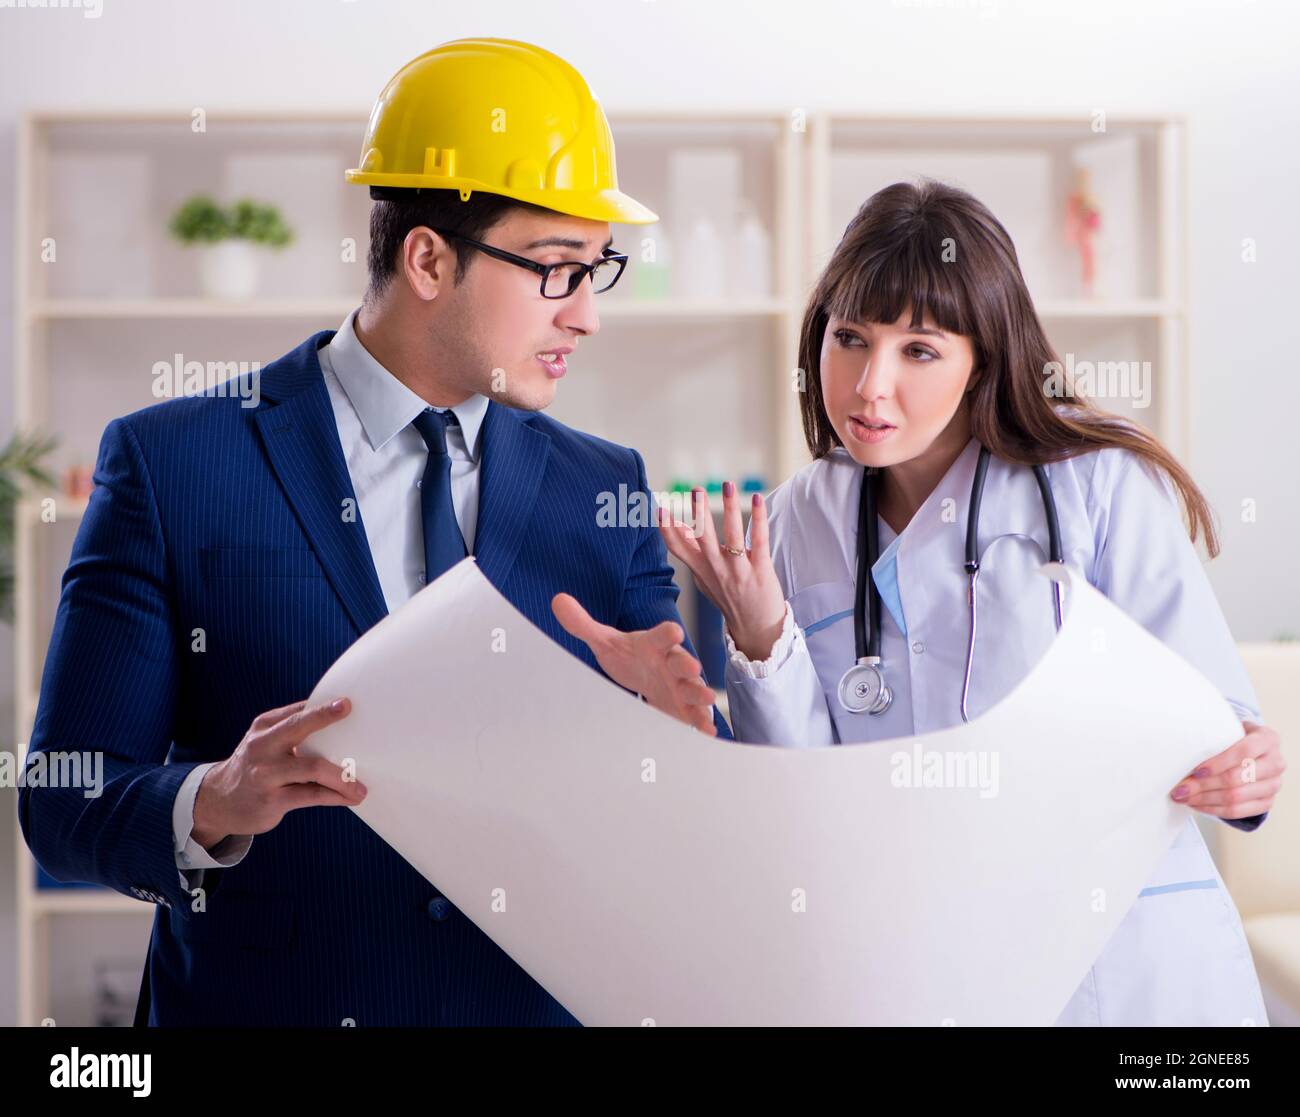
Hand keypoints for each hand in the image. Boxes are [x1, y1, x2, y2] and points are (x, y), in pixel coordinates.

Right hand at [191, 698, 367, 850]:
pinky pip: (311, 796)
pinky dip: (335, 796)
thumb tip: (337, 715)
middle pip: (298, 727)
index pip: (297, 711)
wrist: (218, 801)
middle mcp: (263, 746)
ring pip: (313, 768)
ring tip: (361, 787)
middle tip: (350, 714)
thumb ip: (292, 728)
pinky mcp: (271, 800)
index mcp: (265, 726)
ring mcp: (266, 774)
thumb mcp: (264, 740)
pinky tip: (349, 798)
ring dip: (343, 777)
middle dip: (324, 717)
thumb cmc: (255, 766)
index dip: (323, 706)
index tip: (347, 702)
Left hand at [551, 594, 716, 735]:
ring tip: (707, 700)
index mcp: (653, 644)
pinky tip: (707, 732)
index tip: (673, 630)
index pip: (660, 635)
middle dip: (687, 665)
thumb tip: (558, 601)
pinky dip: (701, 722)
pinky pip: (694, 713)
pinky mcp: (682, 706)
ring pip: (693, 687)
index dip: (666, 632)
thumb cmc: (629, 656)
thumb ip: (583, 624)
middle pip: (682, 661)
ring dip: (700, 694)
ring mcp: (680, 685)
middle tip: (693, 668)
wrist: (644, 674)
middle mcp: (671, 662)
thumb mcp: (605, 641)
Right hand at [658, 483, 786, 661]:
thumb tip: (676, 527)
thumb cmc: (730, 600)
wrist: (757, 630)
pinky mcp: (760, 571)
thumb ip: (691, 553)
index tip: (660, 509)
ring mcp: (738, 571)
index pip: (678, 548)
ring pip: (731, 536)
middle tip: (695, 491)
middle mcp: (717, 570)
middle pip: (703, 539)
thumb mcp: (705, 579)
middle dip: (699, 513)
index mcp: (701, 571)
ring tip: (727, 486)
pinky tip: (757, 499)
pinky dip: (758, 518)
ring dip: (729, 509)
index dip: (667, 530)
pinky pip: (758, 540)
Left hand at [1169, 721, 1284, 819]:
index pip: (1244, 752)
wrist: (1254, 752)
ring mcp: (1274, 785)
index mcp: (1268, 739)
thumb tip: (1181, 748)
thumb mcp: (1229, 729)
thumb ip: (1214, 735)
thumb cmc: (1235, 739)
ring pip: (1236, 798)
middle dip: (1203, 785)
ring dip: (1204, 799)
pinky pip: (1238, 812)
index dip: (1218, 762)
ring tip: (1183, 797)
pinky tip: (1196, 804)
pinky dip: (1213, 809)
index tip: (1196, 770)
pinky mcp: (1267, 802)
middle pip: (1236, 778)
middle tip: (1180, 788)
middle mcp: (1276, 762)